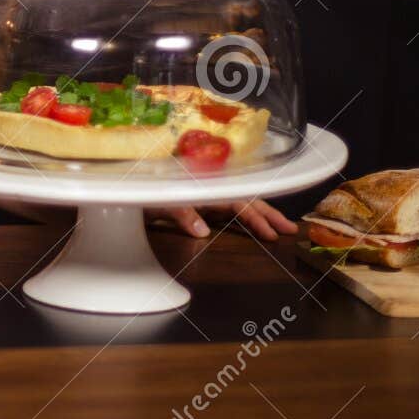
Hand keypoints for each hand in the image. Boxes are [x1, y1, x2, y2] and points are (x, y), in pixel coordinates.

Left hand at [148, 198, 296, 240]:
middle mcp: (208, 188)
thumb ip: (181, 213)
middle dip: (269, 214)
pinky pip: (227, 209)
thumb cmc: (142, 189)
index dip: (256, 216)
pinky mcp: (199, 203)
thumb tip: (203, 231)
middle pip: (245, 199)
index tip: (272, 233)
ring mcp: (205, 195)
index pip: (237, 201)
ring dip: (260, 215)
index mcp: (203, 185)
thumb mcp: (159, 201)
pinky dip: (243, 216)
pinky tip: (255, 224)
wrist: (126, 188)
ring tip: (280, 228)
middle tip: (291, 230)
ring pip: (239, 204)